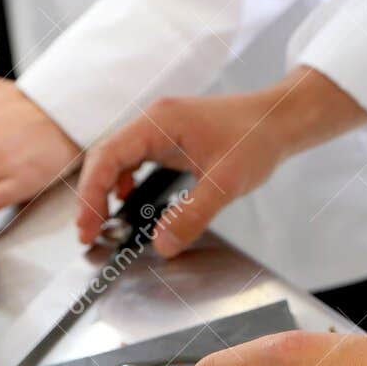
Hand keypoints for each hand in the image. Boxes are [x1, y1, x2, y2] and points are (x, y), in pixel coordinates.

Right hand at [75, 66, 366, 248]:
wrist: (278, 120)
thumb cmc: (255, 139)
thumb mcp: (226, 183)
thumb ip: (192, 215)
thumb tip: (161, 245)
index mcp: (159, 122)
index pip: (108, 156)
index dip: (91, 194)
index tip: (87, 228)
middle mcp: (153, 121)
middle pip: (105, 157)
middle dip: (92, 196)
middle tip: (88, 235)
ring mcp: (160, 128)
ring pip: (118, 159)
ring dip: (105, 191)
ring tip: (103, 224)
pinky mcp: (169, 138)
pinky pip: (135, 160)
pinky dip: (124, 183)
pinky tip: (129, 202)